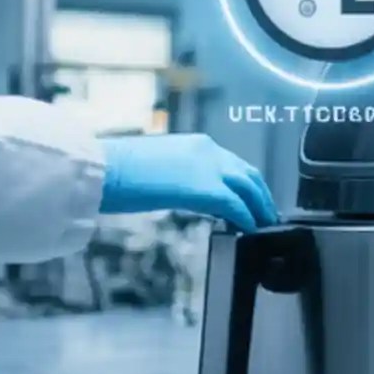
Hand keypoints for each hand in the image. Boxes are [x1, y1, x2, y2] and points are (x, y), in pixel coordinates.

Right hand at [98, 134, 279, 230]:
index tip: (251, 196)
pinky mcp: (207, 189)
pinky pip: (237, 205)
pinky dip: (247, 218)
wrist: (106, 169)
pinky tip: (251, 229)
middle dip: (261, 194)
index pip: (232, 162)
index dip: (246, 182)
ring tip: (265, 223)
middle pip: (249, 173)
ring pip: (250, 187)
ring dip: (260, 207)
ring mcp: (210, 168)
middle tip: (267, 212)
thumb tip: (188, 192)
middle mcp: (209, 151)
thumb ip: (182, 174)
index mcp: (197, 143)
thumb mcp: (159, 165)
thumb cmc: (119, 169)